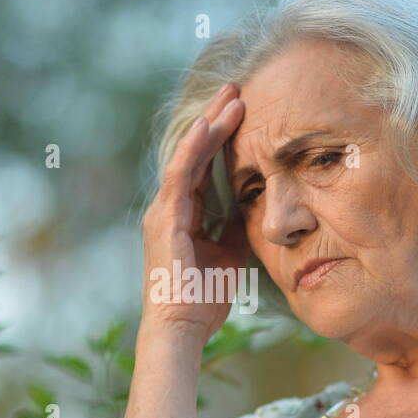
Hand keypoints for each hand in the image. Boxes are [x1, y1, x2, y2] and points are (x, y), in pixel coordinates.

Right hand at [139, 82, 250, 343]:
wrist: (181, 329)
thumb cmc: (202, 299)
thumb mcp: (229, 253)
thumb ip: (235, 226)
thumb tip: (254, 204)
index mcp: (183, 215)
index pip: (204, 165)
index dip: (222, 137)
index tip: (244, 110)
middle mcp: (168, 207)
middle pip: (194, 153)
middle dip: (215, 119)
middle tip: (237, 88)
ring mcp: (163, 211)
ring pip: (186, 156)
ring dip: (209, 125)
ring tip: (231, 97)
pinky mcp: (164, 220)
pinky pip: (179, 176)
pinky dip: (193, 150)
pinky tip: (208, 126)